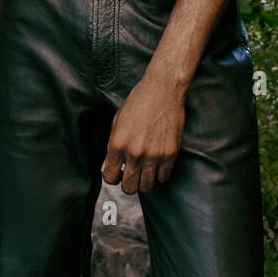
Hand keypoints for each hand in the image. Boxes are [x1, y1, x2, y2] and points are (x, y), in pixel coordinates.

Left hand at [101, 77, 185, 193]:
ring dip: (144, 181)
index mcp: (118, 144)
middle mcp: (135, 153)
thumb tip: (106, 167)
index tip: (117, 173)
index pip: (109, 177)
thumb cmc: (139, 101)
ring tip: (144, 170)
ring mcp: (154, 155)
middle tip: (131, 175)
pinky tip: (157, 164)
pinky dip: (159, 174)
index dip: (112, 177)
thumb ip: (111, 147)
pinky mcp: (170, 154)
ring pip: (147, 186)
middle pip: (129, 187)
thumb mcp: (117, 122)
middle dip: (128, 184)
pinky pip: (163, 178)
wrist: (163, 89)